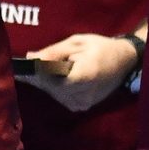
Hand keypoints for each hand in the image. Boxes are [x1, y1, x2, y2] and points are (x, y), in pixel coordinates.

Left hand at [17, 33, 140, 113]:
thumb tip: (30, 58)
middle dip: (39, 76)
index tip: (25, 65)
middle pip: (51, 87)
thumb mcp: (76, 43)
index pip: (53, 78)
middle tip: (27, 66)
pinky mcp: (81, 106)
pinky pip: (61, 97)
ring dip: (46, 82)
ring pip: (54, 93)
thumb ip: (53, 52)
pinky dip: (55, 87)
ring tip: (39, 70)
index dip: (37, 72)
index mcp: (85, 76)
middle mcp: (83, 94)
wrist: (124, 61)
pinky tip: (53, 77)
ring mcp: (83, 103)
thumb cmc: (100, 48)